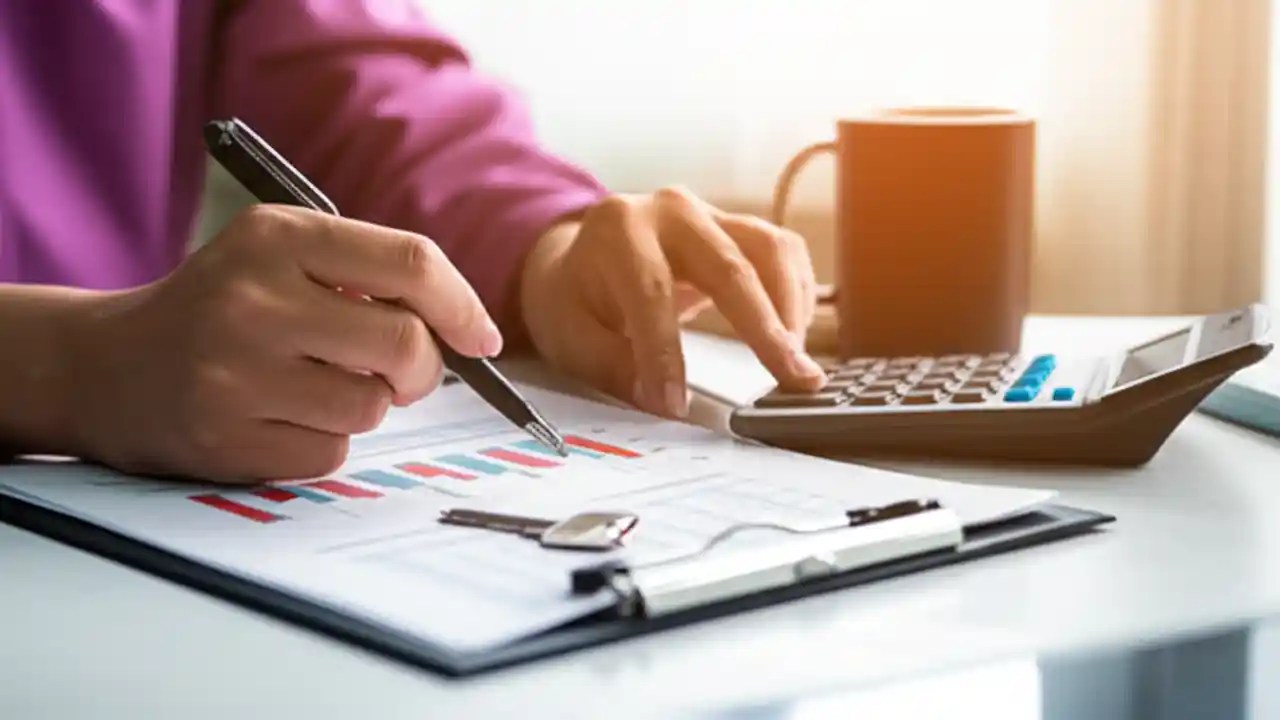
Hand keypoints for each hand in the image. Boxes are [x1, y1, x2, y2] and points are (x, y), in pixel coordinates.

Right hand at [68, 205, 500, 482]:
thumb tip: (469, 330)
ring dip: (366, 404)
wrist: (108, 366)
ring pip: (372, 405)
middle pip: (406, 344)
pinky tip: (277, 418)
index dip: (463, 306)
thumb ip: (368, 274)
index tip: (482, 338)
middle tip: (403, 372)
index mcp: (276, 236)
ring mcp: (235, 373)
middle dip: (423, 368)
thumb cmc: (224, 307)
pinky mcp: (226, 438)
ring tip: (313, 386)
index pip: (411, 263)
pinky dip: (323, 441)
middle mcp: (253, 298)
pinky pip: (331, 452)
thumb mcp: (281, 256)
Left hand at [519, 187, 824, 417]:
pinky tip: (793, 337)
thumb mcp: (569, 331)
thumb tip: (656, 399)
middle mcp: (671, 211)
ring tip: (796, 364)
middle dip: (764, 327)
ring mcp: (711, 214)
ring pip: (771, 250)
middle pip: (729, 266)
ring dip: (791, 309)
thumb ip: (609, 363)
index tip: (676, 404)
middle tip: (791, 379)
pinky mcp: (738, 228)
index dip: (665, 352)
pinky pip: (783, 252)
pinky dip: (797, 293)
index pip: (650, 292)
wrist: (582, 258)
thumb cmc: (577, 297)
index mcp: (618, 230)